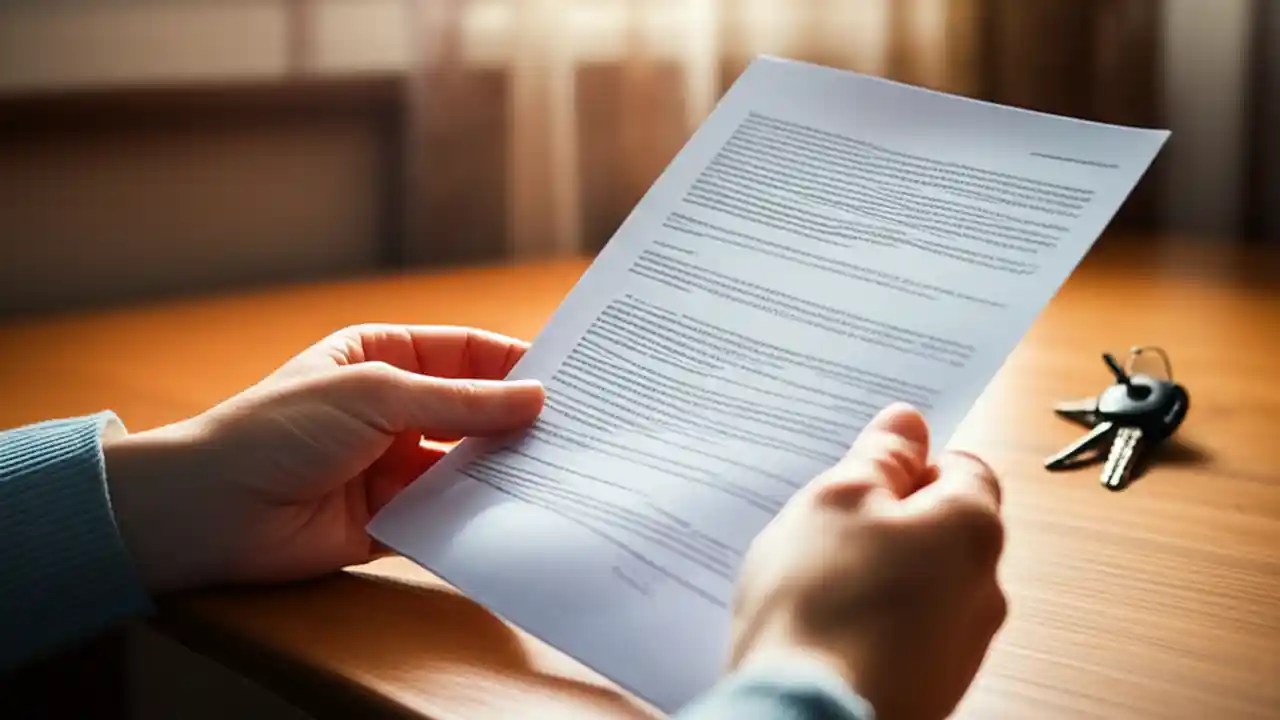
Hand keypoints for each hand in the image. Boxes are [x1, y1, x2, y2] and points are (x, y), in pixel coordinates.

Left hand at [103, 325, 544, 592]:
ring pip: (462, 466)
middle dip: (516, 421)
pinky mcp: (388, 520)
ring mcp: (390, 466)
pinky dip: (475, 516)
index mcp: (383, 359)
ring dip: (500, 470)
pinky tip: (517, 516)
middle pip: (470, 412)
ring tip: (560, 473)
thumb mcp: (378, 395)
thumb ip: (459, 402)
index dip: (514, 363)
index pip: (464, 354)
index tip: (570, 379)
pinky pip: (443, 515)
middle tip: (577, 430)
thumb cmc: (281, 429)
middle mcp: (391, 411)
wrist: (212, 509)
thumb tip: (535, 398)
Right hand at [730, 403, 1006, 719]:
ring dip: (876, 575)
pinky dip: (871, 625)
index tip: (859, 474)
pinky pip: (904, 634)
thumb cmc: (822, 604)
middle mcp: (984, 589)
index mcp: (972, 528)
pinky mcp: (931, 688)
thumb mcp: (837, 499)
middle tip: (826, 528)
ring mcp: (962, 648)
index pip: (961, 466)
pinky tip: (826, 631)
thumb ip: (879, 457)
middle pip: (941, 528)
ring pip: (920, 584)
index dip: (908, 463)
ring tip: (816, 587)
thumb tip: (908, 424)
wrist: (810, 719)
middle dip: (886, 521)